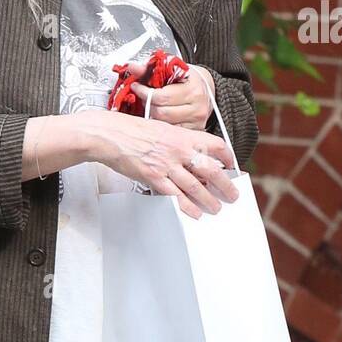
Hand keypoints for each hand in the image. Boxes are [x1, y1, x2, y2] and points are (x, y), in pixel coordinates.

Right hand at [78, 107, 237, 218]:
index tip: (231, 166)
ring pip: (196, 187)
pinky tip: (194, 213)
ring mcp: (167, 165)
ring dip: (209, 200)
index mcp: (183, 135)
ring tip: (216, 208)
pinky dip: (187, 207)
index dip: (227, 157)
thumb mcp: (163, 129)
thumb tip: (193, 155)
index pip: (215, 146)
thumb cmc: (132, 130)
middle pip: (211, 170)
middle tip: (231, 195)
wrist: (110, 134)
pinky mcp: (154, 178)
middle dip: (225, 186)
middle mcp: (179, 150)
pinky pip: (175, 196)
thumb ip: (180, 142)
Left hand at [124, 60, 213, 129]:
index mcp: (193, 89)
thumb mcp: (171, 69)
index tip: (136, 86)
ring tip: (151, 105)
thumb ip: (150, 69)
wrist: (205, 88)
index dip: (144, 92)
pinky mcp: (194, 131)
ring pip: (164, 124)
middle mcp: (197, 108)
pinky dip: (161, 124)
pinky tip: (158, 115)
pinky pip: (170, 131)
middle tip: (143, 97)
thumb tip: (132, 68)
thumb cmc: (187, 78)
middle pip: (161, 113)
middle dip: (147, 104)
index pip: (161, 97)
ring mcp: (196, 122)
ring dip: (152, 115)